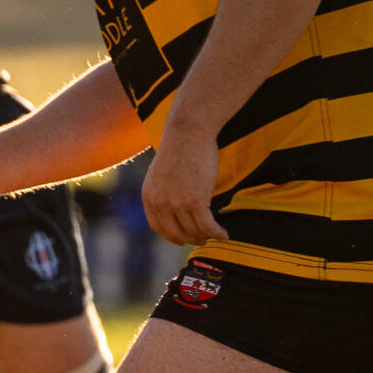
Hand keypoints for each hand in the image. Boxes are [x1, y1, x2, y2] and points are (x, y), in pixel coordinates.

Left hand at [141, 131, 227, 246]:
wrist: (188, 132)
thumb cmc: (180, 148)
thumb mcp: (161, 173)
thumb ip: (163, 191)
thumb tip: (173, 206)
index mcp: (149, 196)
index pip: (158, 227)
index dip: (172, 236)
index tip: (183, 238)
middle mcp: (159, 203)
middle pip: (175, 234)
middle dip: (190, 239)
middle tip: (202, 239)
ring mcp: (176, 204)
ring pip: (193, 231)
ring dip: (206, 236)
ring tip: (215, 235)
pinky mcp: (195, 201)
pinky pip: (207, 226)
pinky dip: (217, 233)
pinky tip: (224, 235)